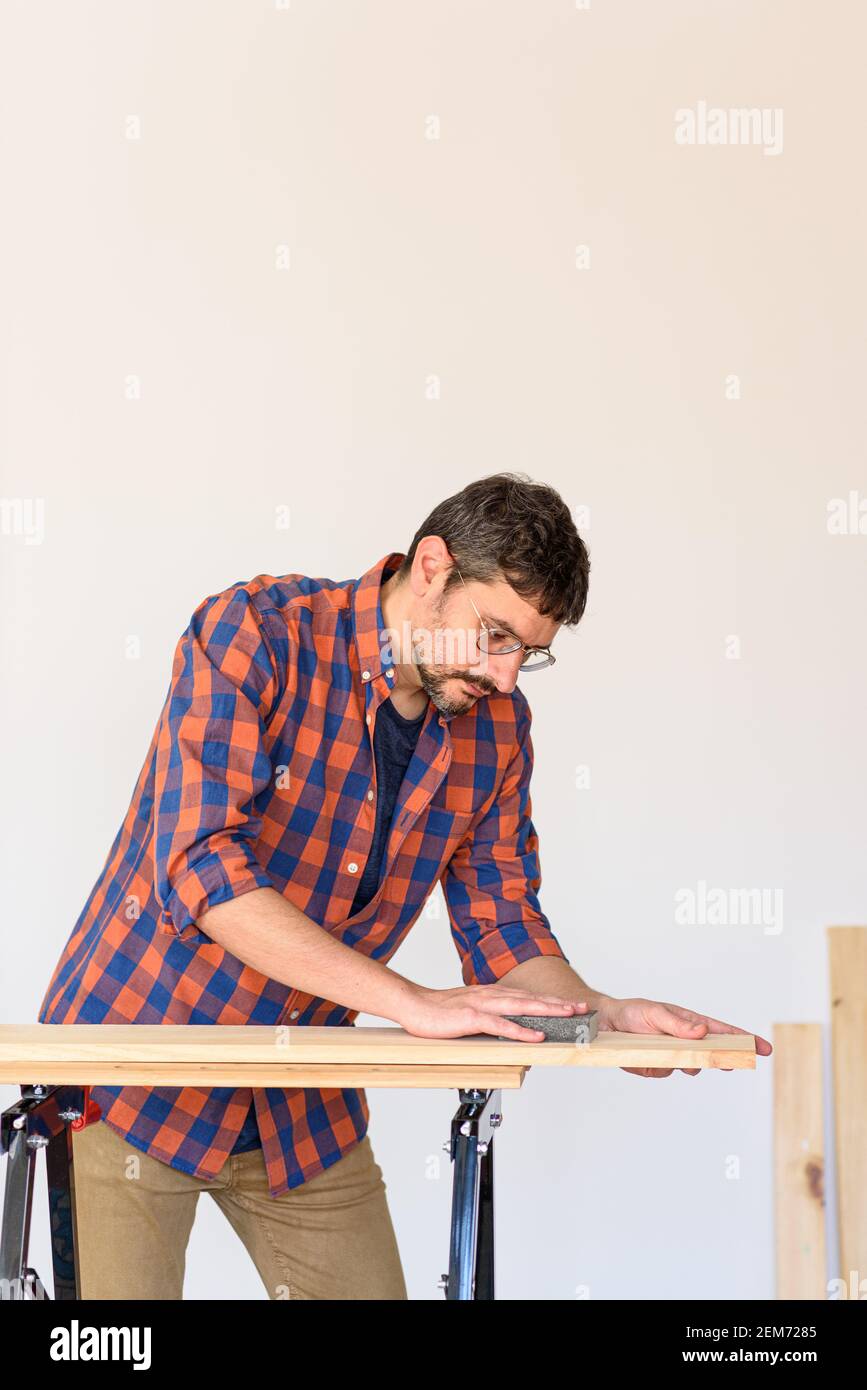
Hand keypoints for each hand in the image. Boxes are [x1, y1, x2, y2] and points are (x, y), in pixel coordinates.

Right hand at [396, 983, 587, 1041]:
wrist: (412, 1005)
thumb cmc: (438, 1012)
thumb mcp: (470, 1011)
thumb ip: (490, 1018)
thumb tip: (509, 1029)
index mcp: (491, 995)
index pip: (527, 997)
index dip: (550, 1000)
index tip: (571, 1004)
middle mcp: (491, 995)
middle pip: (531, 999)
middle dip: (558, 1003)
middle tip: (581, 1007)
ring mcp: (482, 1005)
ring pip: (521, 1007)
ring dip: (546, 1011)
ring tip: (567, 1016)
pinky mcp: (471, 1018)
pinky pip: (500, 1025)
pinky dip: (520, 1030)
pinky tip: (535, 1036)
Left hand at [596, 996, 772, 1077]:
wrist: (604, 1025)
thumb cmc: (632, 1012)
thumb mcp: (654, 1013)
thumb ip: (677, 1024)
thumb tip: (702, 1031)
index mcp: (689, 1023)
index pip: (723, 1031)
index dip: (744, 1039)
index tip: (763, 1048)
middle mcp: (685, 1040)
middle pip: (713, 1053)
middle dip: (722, 1059)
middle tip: (730, 1063)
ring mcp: (672, 1056)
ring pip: (690, 1067)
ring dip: (684, 1063)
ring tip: (669, 1053)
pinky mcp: (656, 1068)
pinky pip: (663, 1073)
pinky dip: (654, 1067)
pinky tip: (642, 1057)